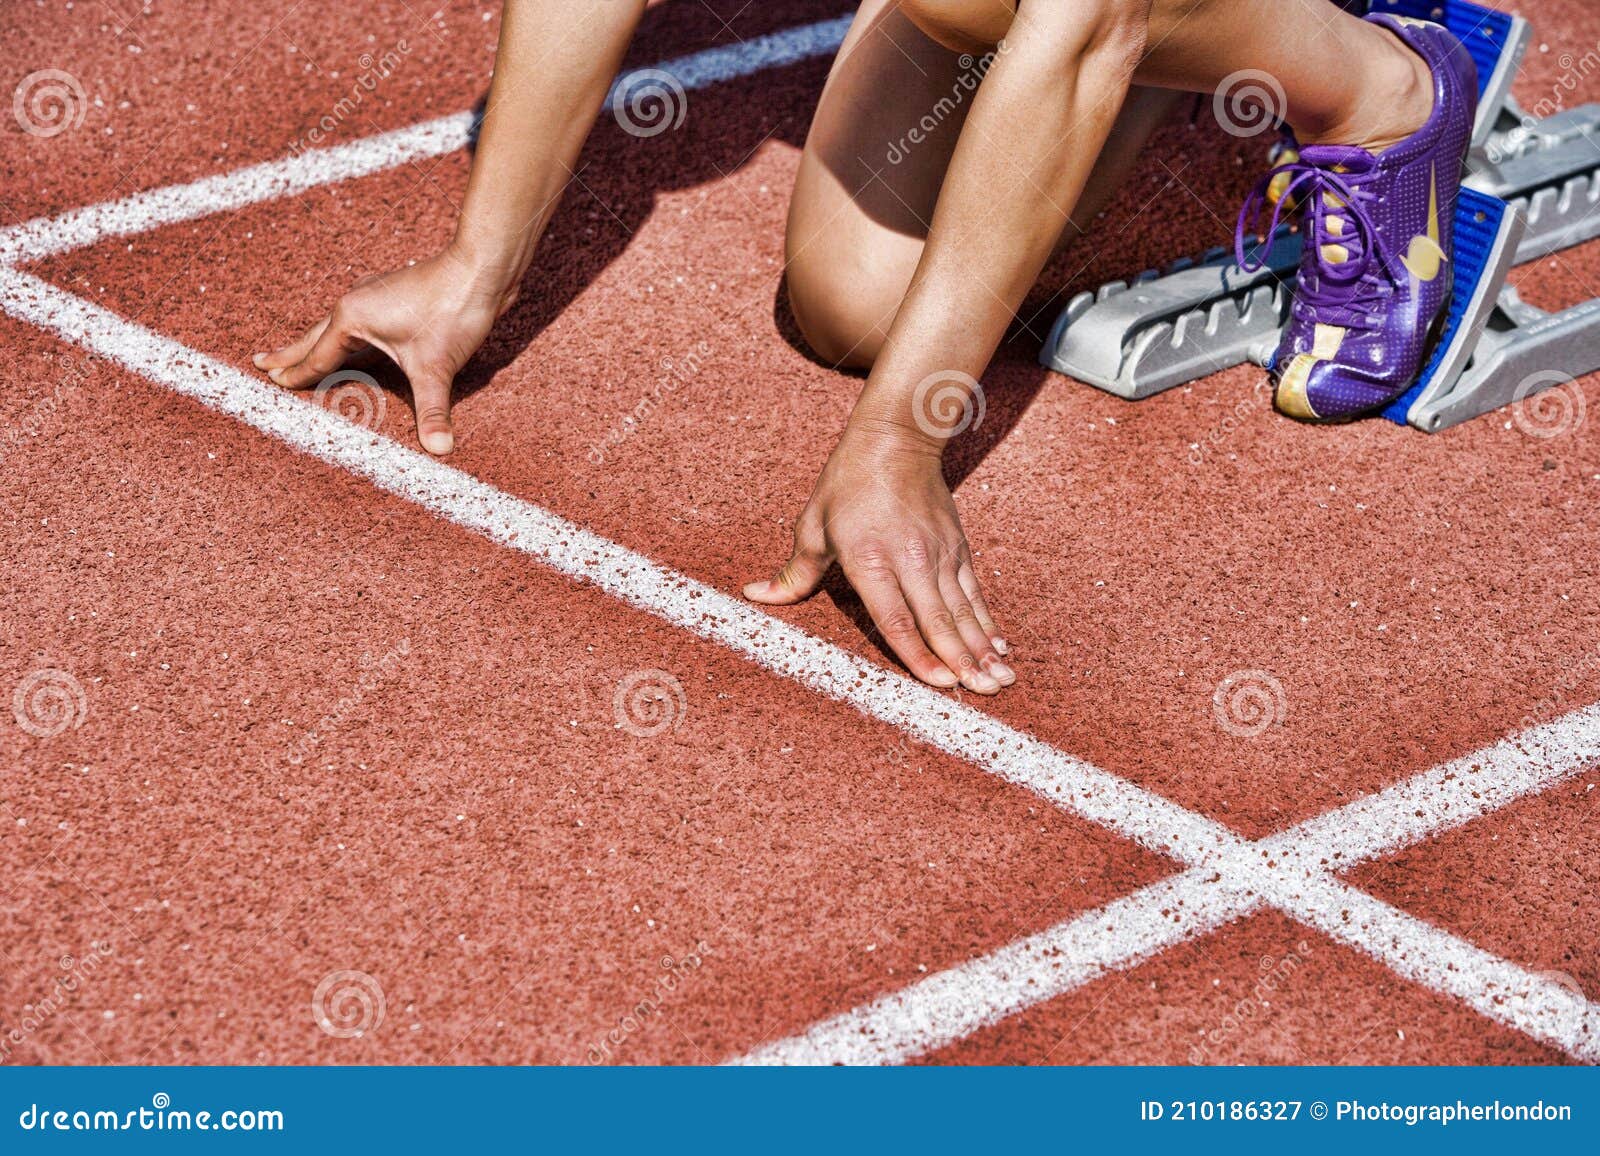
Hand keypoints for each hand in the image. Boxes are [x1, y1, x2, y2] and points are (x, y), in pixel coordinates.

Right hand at [253, 248, 515, 454]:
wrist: (480, 268)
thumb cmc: (453, 311)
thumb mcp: (437, 368)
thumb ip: (433, 411)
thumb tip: (440, 449)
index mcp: (352, 318)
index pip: (317, 357)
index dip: (296, 374)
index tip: (271, 382)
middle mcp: (355, 303)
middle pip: (314, 336)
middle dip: (290, 352)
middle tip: (260, 363)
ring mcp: (374, 296)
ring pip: (335, 326)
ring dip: (316, 342)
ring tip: (298, 354)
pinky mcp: (393, 297)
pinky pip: (358, 321)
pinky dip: (345, 336)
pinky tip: (351, 341)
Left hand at [745, 425, 1013, 693]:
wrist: (896, 438)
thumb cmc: (847, 483)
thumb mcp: (812, 525)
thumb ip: (793, 572)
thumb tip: (756, 596)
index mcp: (870, 559)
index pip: (895, 618)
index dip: (918, 655)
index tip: (939, 684)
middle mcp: (910, 559)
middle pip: (938, 621)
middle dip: (963, 662)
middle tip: (984, 694)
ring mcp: (939, 554)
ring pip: (963, 611)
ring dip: (982, 649)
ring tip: (1001, 681)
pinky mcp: (957, 548)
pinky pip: (973, 593)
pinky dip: (987, 622)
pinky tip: (1000, 648)